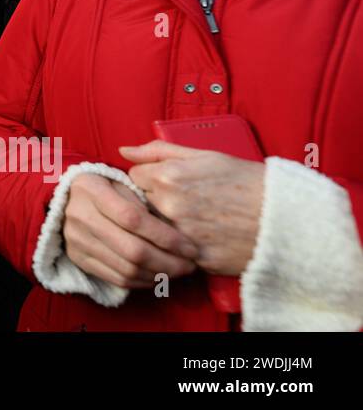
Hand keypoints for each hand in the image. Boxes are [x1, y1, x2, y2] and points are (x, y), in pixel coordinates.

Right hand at [62, 171, 199, 289]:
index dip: (166, 237)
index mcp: (92, 190)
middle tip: (190, 265)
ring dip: (159, 274)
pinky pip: (117, 278)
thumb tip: (177, 227)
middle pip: (132, 250)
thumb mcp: (120, 181)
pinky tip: (158, 275)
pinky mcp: (79, 258)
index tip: (190, 246)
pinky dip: (142, 281)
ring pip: (127, 269)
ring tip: (178, 271)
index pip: (134, 219)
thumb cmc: (104, 186)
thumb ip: (144, 198)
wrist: (65, 198)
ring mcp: (77, 241)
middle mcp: (81, 217)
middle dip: (169, 262)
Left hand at [120, 141, 264, 276]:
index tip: (165, 181)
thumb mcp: (204, 155)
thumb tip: (124, 151)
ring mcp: (181, 235)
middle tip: (181, 199)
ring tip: (193, 217)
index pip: (134, 177)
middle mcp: (169, 206)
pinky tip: (202, 235)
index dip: (149, 178)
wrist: (286, 216)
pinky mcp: (195, 259)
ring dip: (164, 225)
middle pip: (140, 204)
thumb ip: (158, 150)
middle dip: (153, 201)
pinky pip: (174, 251)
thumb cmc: (246, 180)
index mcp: (168, 176)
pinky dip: (182, 245)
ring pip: (154, 230)